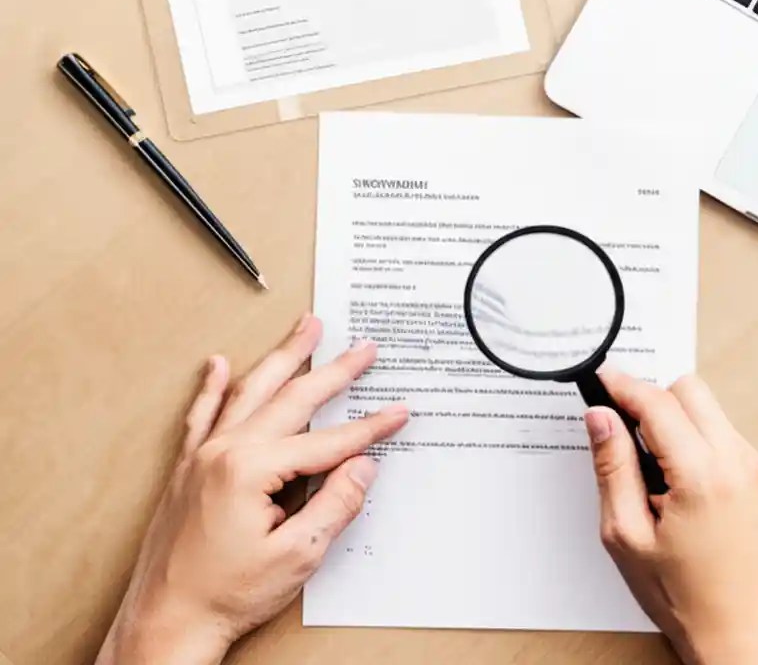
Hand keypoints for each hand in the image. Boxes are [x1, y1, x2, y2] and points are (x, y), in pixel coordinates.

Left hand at [97, 315, 407, 664]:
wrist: (166, 620)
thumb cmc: (223, 594)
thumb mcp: (297, 555)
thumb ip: (335, 505)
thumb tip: (362, 469)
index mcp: (250, 470)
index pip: (327, 441)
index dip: (369, 428)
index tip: (396, 414)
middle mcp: (223, 452)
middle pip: (291, 399)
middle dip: (333, 371)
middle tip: (361, 349)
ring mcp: (201, 457)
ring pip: (248, 391)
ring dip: (281, 358)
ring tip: (304, 330)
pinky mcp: (187, 469)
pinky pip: (202, 414)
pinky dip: (212, 386)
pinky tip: (218, 364)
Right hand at [584, 370, 757, 664]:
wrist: (737, 624)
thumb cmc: (683, 592)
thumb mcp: (627, 534)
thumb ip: (612, 467)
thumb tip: (601, 418)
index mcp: (702, 476)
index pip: (658, 404)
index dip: (622, 386)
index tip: (600, 379)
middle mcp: (736, 461)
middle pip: (688, 389)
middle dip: (651, 398)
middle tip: (622, 428)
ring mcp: (752, 465)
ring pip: (706, 406)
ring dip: (673, 417)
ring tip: (649, 466)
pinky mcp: (756, 472)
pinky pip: (719, 430)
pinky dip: (692, 436)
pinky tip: (673, 476)